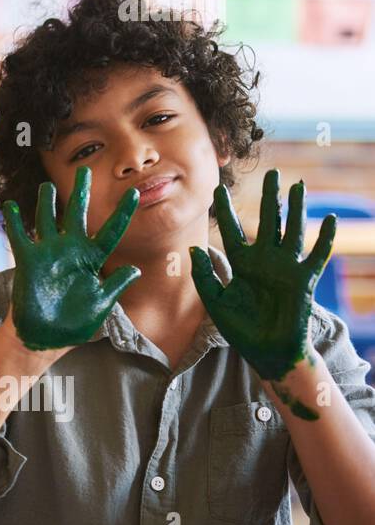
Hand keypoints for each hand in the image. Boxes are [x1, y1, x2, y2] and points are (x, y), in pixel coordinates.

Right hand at [2, 166, 139, 350]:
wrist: (44, 337)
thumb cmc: (75, 324)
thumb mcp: (102, 305)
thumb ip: (116, 286)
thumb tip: (136, 269)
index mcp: (93, 259)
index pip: (111, 231)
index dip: (122, 213)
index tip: (135, 194)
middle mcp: (71, 250)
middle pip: (77, 215)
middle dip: (81, 193)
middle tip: (85, 171)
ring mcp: (48, 253)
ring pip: (47, 220)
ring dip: (46, 203)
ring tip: (47, 186)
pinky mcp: (28, 261)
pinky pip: (19, 237)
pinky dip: (14, 222)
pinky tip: (11, 205)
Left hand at [190, 170, 334, 388]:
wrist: (266, 352)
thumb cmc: (239, 329)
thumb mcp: (216, 301)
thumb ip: (204, 275)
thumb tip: (195, 246)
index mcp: (240, 264)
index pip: (232, 230)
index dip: (227, 210)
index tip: (220, 188)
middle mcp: (264, 260)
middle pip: (267, 221)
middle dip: (269, 197)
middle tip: (271, 172)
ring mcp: (285, 268)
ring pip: (292, 230)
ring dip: (297, 208)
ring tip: (298, 185)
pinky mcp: (304, 280)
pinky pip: (317, 256)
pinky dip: (324, 239)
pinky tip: (329, 220)